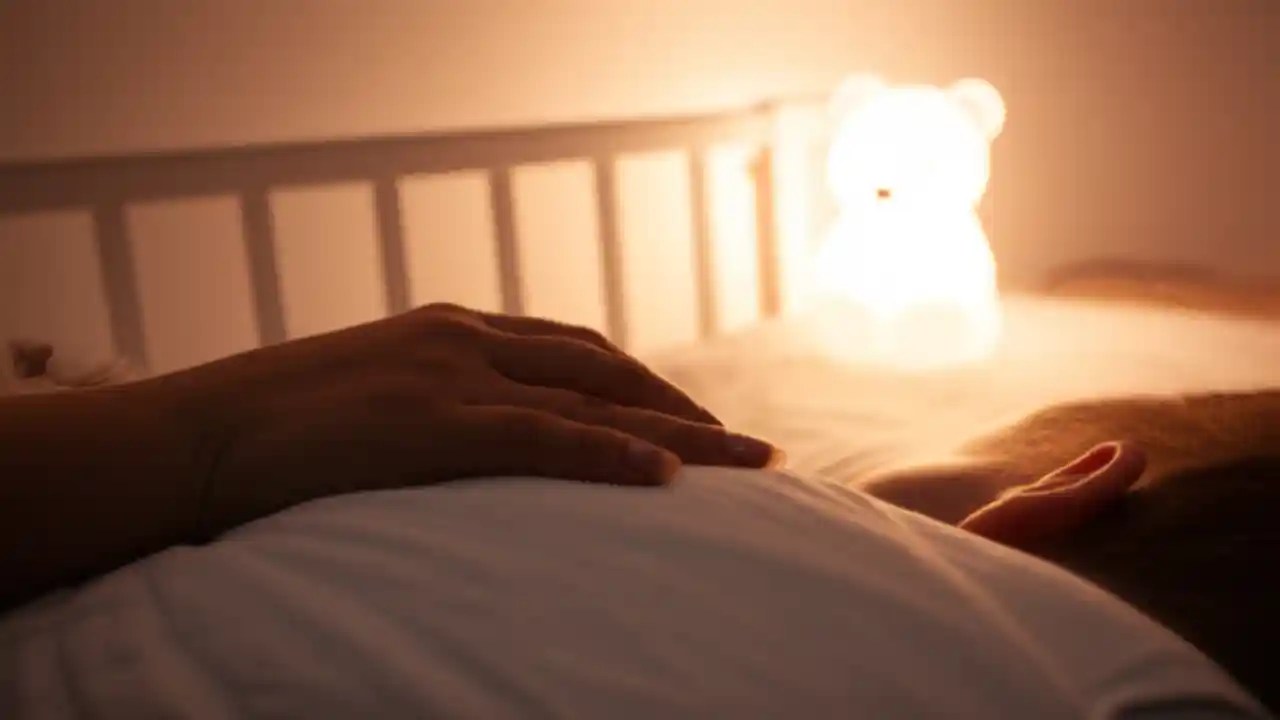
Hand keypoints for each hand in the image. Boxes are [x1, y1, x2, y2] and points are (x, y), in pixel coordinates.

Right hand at [149, 304, 775, 534]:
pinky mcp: (432, 422)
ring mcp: (451, 375)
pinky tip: (667, 477)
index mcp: (452, 329)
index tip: (690, 417)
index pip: (575, 349)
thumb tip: (480, 443)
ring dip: (678, 431)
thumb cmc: (278, 426)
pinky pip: (545, 436)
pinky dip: (612, 452)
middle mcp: (465, 339)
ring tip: (742, 463)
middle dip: (683, 404)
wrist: (197, 433)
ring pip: (594, 397)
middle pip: (605, 366)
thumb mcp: (374, 399)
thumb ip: (434, 404)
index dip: (641, 381)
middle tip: (744, 446)